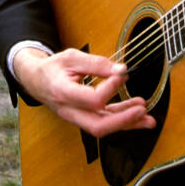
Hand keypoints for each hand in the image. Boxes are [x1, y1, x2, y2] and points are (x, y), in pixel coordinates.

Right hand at [12, 47, 156, 136]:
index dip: (110, 88)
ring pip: (103, 128)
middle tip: (142, 109)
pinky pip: (104, 122)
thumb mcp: (71, 57)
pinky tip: (139, 114)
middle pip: (97, 126)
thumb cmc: (53, 68)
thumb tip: (121, 70)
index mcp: (63, 93)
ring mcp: (77, 118)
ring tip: (148, 118)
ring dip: (128, 124)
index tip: (121, 74)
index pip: (92, 99)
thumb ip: (96, 63)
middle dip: (123, 120)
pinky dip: (123, 119)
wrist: (36, 81)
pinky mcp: (84, 118)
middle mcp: (70, 111)